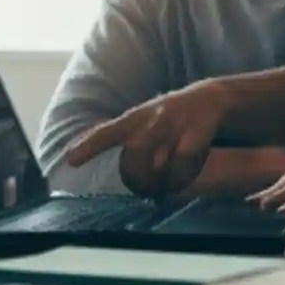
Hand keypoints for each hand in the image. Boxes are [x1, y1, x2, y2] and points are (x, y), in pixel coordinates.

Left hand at [65, 80, 230, 197]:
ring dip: (161, 179)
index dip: (90, 146)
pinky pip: (185, 160)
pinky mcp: (198, 129)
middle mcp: (153, 117)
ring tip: (164, 188)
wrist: (213, 96)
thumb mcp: (144, 120)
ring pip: (160, 159)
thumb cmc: (172, 116)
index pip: (108, 131)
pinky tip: (184, 177)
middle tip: (143, 189)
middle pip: (135, 151)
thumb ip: (122, 136)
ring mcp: (176, 122)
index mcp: (136, 117)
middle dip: (137, 175)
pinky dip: (182, 174)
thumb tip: (88, 159)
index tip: (71, 161)